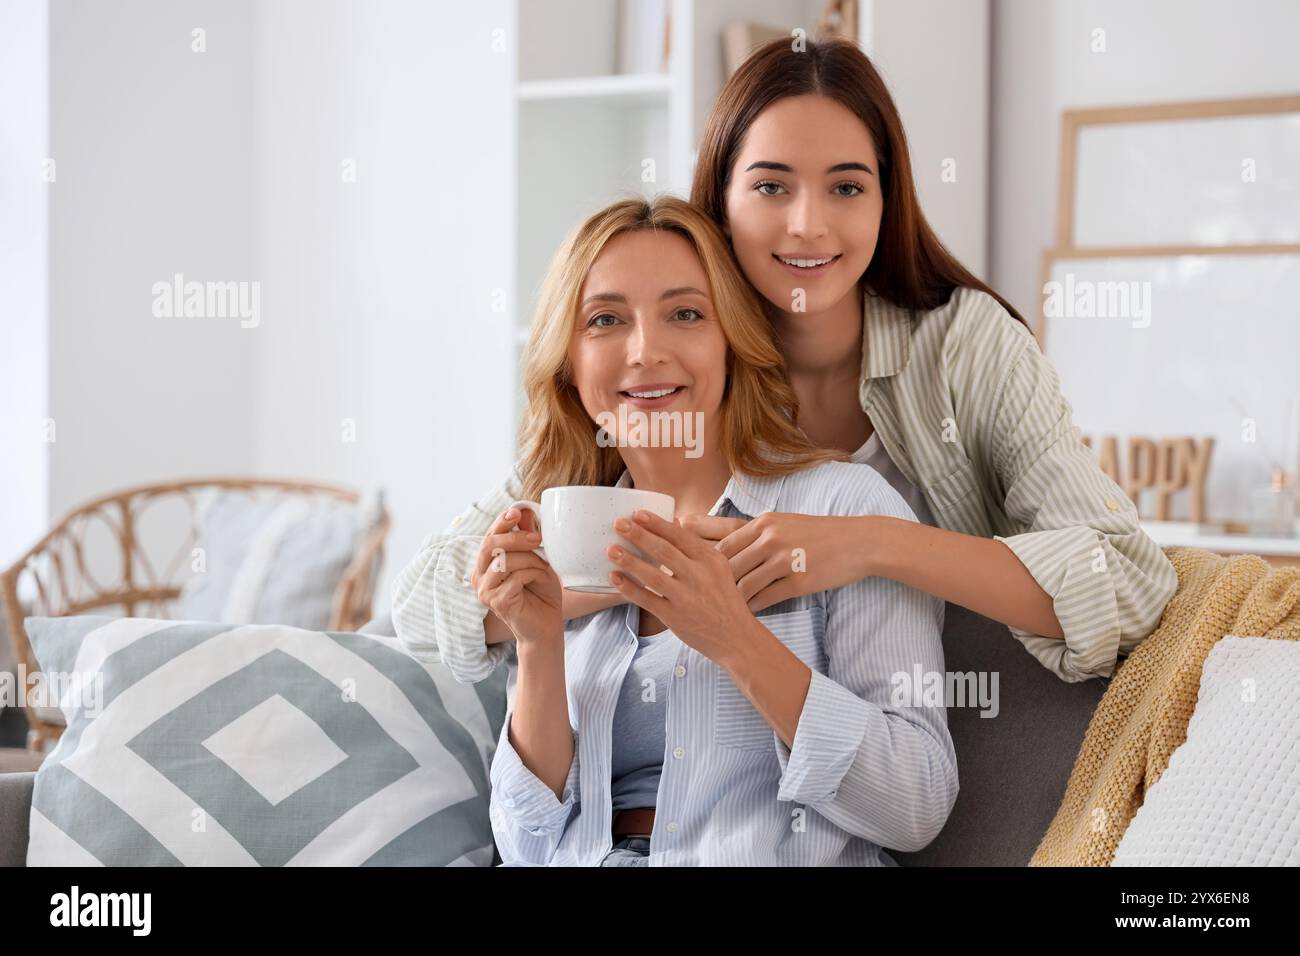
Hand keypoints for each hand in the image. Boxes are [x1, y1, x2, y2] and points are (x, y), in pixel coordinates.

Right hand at [472, 508, 562, 645]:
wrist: (546, 628)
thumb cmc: (541, 594)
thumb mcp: (538, 561)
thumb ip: (528, 539)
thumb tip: (524, 511)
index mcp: (486, 564)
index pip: (489, 536)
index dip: (501, 522)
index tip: (516, 513)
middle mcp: (480, 576)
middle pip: (490, 545)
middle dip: (515, 537)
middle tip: (537, 538)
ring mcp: (485, 590)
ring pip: (504, 561)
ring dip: (530, 560)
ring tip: (545, 567)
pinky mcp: (495, 601)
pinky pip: (515, 577)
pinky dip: (533, 575)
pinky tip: (541, 582)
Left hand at [606, 510, 755, 665]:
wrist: (736, 636)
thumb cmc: (724, 599)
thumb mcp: (719, 569)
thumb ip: (697, 549)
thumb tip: (671, 525)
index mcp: (710, 559)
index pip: (680, 536)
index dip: (657, 524)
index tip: (638, 514)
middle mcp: (699, 576)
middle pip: (664, 551)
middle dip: (639, 535)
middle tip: (618, 523)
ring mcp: (686, 598)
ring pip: (653, 576)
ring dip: (630, 561)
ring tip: (611, 550)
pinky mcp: (674, 617)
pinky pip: (647, 600)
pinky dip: (629, 589)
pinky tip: (615, 578)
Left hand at [690, 512, 873, 611]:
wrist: (858, 542)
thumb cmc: (819, 533)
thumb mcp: (785, 523)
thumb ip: (757, 533)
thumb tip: (727, 546)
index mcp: (764, 523)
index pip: (722, 543)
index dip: (703, 559)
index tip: (689, 570)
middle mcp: (770, 539)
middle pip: (728, 565)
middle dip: (710, 582)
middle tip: (696, 596)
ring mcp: (784, 560)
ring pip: (744, 584)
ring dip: (729, 599)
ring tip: (717, 610)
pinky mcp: (798, 581)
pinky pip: (765, 598)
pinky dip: (752, 608)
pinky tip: (743, 615)